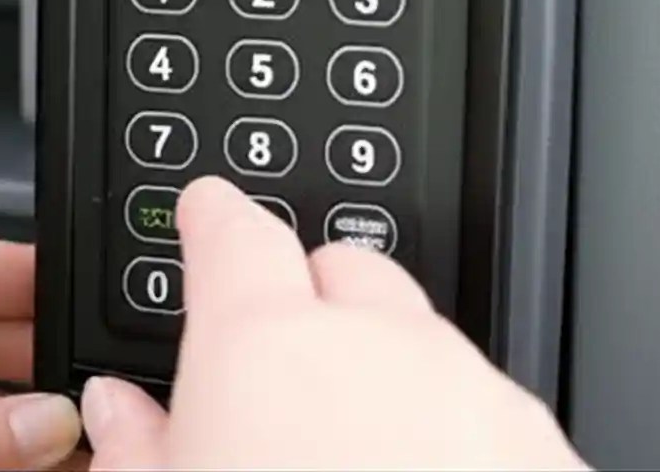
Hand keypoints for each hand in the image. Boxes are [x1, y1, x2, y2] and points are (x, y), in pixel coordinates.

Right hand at [81, 176, 590, 470]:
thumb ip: (139, 449)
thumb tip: (119, 408)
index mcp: (268, 349)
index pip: (235, 233)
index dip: (213, 217)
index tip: (207, 213)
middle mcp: (381, 347)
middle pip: (338, 269)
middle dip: (304, 298)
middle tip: (272, 377)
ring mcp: (472, 392)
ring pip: (417, 336)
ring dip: (379, 369)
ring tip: (350, 465)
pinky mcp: (540, 445)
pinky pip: (481, 399)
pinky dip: (447, 423)